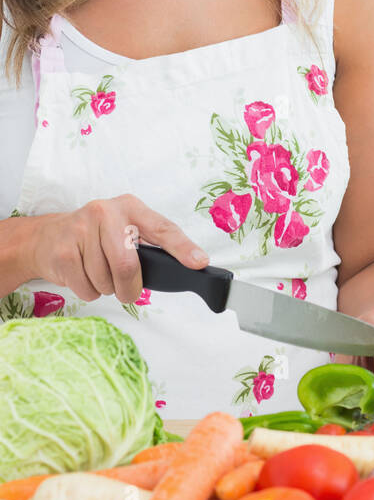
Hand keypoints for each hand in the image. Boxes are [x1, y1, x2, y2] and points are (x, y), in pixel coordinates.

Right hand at [25, 194, 208, 303]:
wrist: (48, 236)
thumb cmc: (97, 237)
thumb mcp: (125, 230)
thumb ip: (150, 246)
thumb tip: (184, 268)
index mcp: (131, 207)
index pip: (163, 228)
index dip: (183, 248)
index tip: (199, 262)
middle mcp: (106, 212)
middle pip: (128, 265)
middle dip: (130, 288)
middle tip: (128, 291)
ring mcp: (81, 229)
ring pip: (106, 280)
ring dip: (107, 288)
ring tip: (99, 273)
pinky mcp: (63, 250)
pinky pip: (86, 288)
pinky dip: (89, 291)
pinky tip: (83, 274)